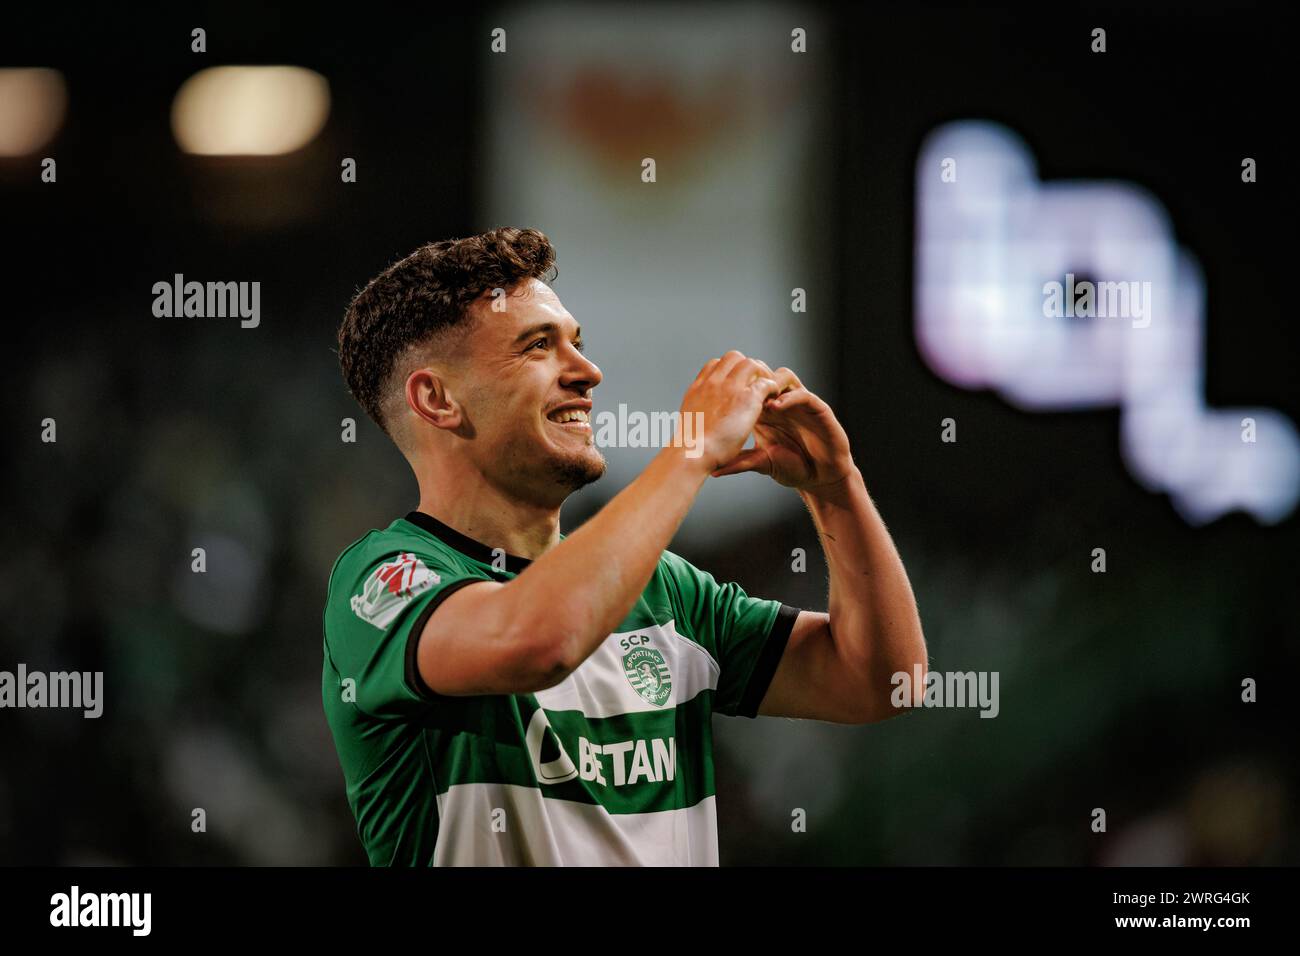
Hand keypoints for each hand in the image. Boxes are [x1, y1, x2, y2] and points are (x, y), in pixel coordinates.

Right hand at [677, 351, 790, 473]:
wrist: (693, 453)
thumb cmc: (690, 448)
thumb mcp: (688, 423)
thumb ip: (697, 413)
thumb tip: (701, 420)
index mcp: (698, 388)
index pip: (714, 364)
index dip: (729, 371)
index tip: (737, 384)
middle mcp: (713, 383)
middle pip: (733, 357)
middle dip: (747, 367)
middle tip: (755, 383)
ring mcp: (730, 388)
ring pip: (751, 364)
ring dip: (762, 374)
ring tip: (767, 391)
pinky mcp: (747, 398)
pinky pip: (765, 382)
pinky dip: (772, 387)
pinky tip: (773, 399)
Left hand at [710, 365, 855, 491]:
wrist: (819, 478)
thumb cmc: (791, 469)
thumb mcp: (760, 463)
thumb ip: (739, 463)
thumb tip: (714, 470)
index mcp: (766, 412)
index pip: (749, 389)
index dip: (737, 388)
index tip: (721, 396)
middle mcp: (782, 404)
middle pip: (765, 375)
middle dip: (753, 378)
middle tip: (739, 389)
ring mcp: (800, 404)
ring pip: (785, 377)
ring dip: (772, 382)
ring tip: (759, 398)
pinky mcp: (818, 409)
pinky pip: (803, 394)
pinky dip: (789, 397)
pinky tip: (776, 406)